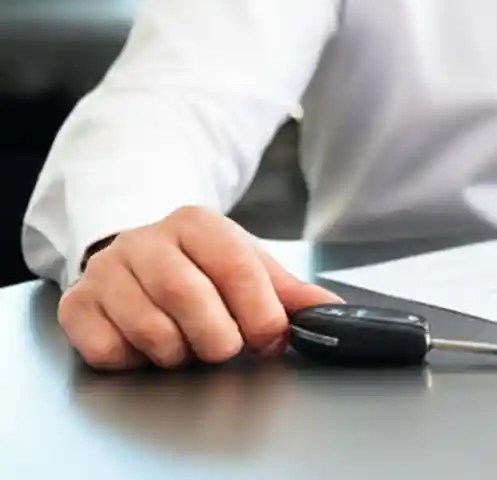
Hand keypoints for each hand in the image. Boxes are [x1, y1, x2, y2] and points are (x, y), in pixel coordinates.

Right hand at [58, 206, 343, 370]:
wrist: (135, 256)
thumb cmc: (199, 265)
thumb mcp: (246, 265)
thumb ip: (288, 292)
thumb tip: (332, 310)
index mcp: (196, 224)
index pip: (235, 266)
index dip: (260, 312)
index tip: (272, 338)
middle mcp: (146, 241)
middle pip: (188, 296)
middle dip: (218, 337)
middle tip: (226, 347)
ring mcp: (106, 271)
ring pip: (150, 330)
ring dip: (179, 353)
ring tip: (188, 343)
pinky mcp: (76, 305)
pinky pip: (110, 350)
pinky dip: (137, 361)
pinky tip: (147, 346)